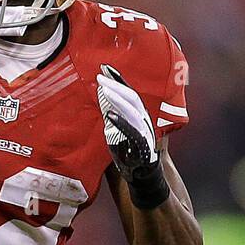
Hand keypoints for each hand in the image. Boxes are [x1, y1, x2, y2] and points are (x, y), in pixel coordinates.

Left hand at [96, 64, 157, 178]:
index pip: (127, 92)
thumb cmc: (129, 154)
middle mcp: (143, 119)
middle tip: (100, 75)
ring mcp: (144, 130)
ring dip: (116, 97)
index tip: (104, 68)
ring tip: (103, 88)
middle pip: (130, 96)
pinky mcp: (142, 143)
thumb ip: (112, 115)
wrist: (142, 176)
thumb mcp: (117, 131)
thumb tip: (102, 98)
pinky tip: (109, 114)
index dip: (117, 79)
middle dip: (115, 84)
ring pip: (131, 109)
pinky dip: (120, 121)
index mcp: (138, 114)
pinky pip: (131, 130)